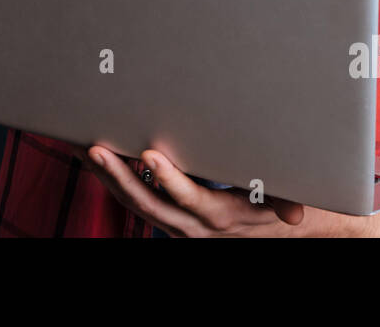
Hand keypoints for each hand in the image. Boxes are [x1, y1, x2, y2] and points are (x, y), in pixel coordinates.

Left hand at [76, 145, 308, 236]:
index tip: (150, 154)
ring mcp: (174, 222)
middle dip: (119, 175)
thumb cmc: (273, 206)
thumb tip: (296, 216)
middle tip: (96, 148)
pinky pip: (133, 200)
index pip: (189, 198)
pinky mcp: (165, 216)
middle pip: (148, 202)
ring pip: (134, 202)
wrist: (268, 233)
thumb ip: (286, 202)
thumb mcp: (283, 201)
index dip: (169, 179)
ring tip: (83, 146)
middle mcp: (191, 224)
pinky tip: (94, 156)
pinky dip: (112, 179)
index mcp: (219, 216)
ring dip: (107, 176)